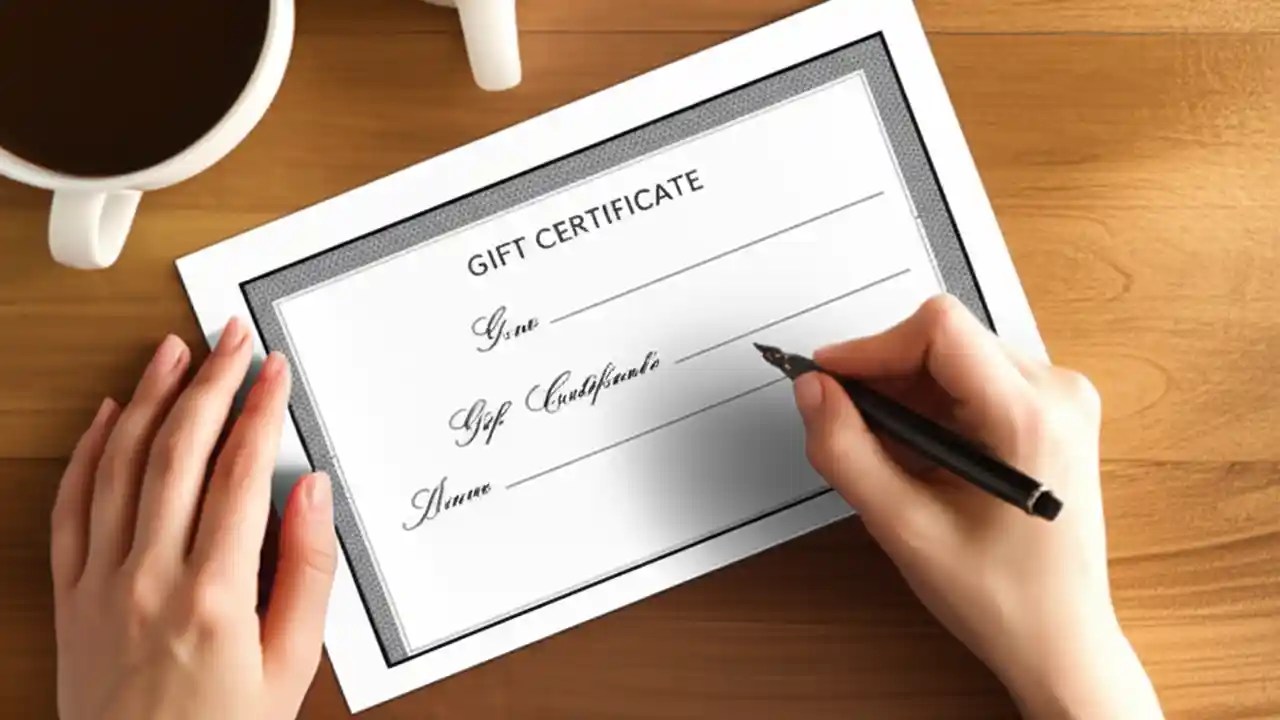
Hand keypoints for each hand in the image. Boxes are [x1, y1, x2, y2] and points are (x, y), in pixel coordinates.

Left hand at [50, 318, 336, 719]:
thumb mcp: (293, 664)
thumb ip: (308, 571)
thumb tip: (312, 492)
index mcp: (214, 596)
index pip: (240, 473)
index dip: (261, 410)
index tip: (275, 371)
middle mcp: (149, 578)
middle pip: (177, 451)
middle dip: (208, 382)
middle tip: (229, 338)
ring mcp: (100, 583)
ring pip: (118, 464)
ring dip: (146, 398)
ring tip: (171, 352)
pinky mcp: (69, 594)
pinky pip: (71, 505)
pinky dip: (87, 452)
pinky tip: (106, 416)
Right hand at [796, 295, 1161, 718]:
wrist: (1060, 640)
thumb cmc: (1001, 598)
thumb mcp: (904, 528)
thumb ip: (847, 452)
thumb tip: (813, 391)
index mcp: (1032, 418)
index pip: (939, 330)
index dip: (871, 347)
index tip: (828, 378)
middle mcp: (1058, 393)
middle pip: (943, 340)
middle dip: (884, 376)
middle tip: (847, 425)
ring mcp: (1060, 400)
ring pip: (953, 358)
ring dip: (905, 395)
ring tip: (886, 455)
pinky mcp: (1050, 411)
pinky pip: (971, 380)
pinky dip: (930, 407)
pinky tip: (918, 457)